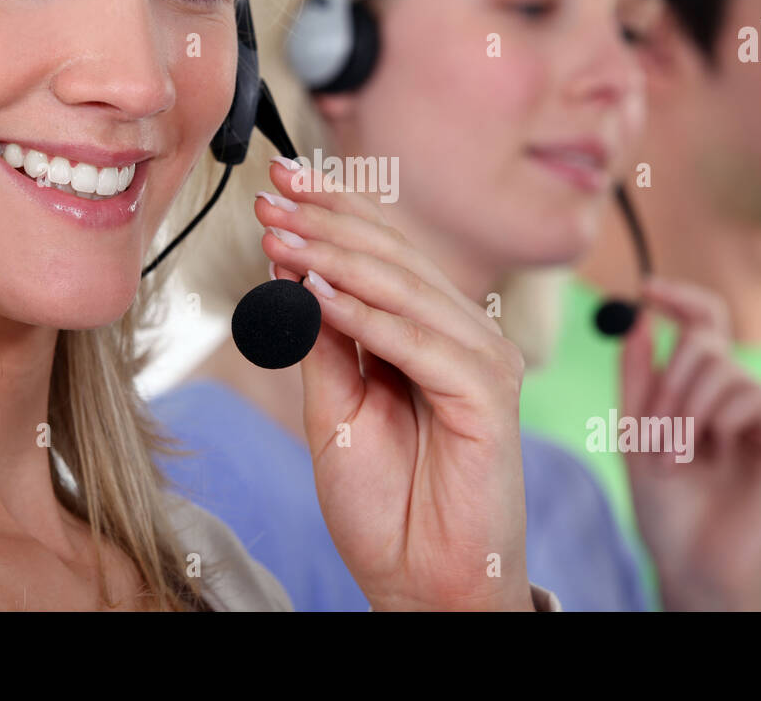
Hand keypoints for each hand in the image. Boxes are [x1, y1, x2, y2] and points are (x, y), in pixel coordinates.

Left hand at [254, 158, 534, 610]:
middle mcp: (463, 336)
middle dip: (327, 222)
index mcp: (430, 332)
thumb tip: (291, 268)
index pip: (383, 253)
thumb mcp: (335, 408)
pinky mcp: (489, 396)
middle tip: (271, 194)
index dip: (335, 211)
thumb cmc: (385, 500)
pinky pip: (419, 344)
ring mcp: (481, 362)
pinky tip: (316, 293)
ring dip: (335, 258)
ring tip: (279, 234)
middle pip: (394, 258)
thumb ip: (322, 340)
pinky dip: (365, 316)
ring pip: (404, 291)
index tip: (280, 180)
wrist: (421, 580)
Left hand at [620, 277, 760, 610]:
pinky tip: (715, 458)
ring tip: (676, 456)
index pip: (703, 323)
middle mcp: (743, 394)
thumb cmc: (666, 505)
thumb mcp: (636, 431)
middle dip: (666, 381)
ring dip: (682, 410)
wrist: (691, 562)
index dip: (679, 297)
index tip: (647, 287)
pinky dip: (716, 422)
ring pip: (720, 368)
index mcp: (706, 390)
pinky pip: (749, 395)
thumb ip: (637, 373)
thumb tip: (640, 316)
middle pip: (705, 339)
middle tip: (651, 428)